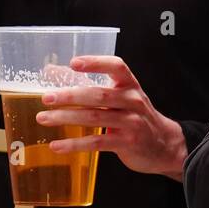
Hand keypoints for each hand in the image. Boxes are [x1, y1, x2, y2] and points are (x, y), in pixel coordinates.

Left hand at [35, 56, 186, 181]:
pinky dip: (74, 144)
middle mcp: (133, 101)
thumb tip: (53, 71)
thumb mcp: (121, 97)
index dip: (96, 62)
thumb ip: (92, 85)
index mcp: (130, 85)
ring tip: (44, 119)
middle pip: (99, 94)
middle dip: (70, 96)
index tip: (73, 63)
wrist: (164, 144)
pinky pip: (97, 142)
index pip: (116, 66)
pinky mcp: (127, 143)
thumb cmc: (135, 116)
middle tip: (47, 98)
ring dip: (66, 118)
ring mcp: (131, 122)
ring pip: (94, 118)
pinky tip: (57, 145)